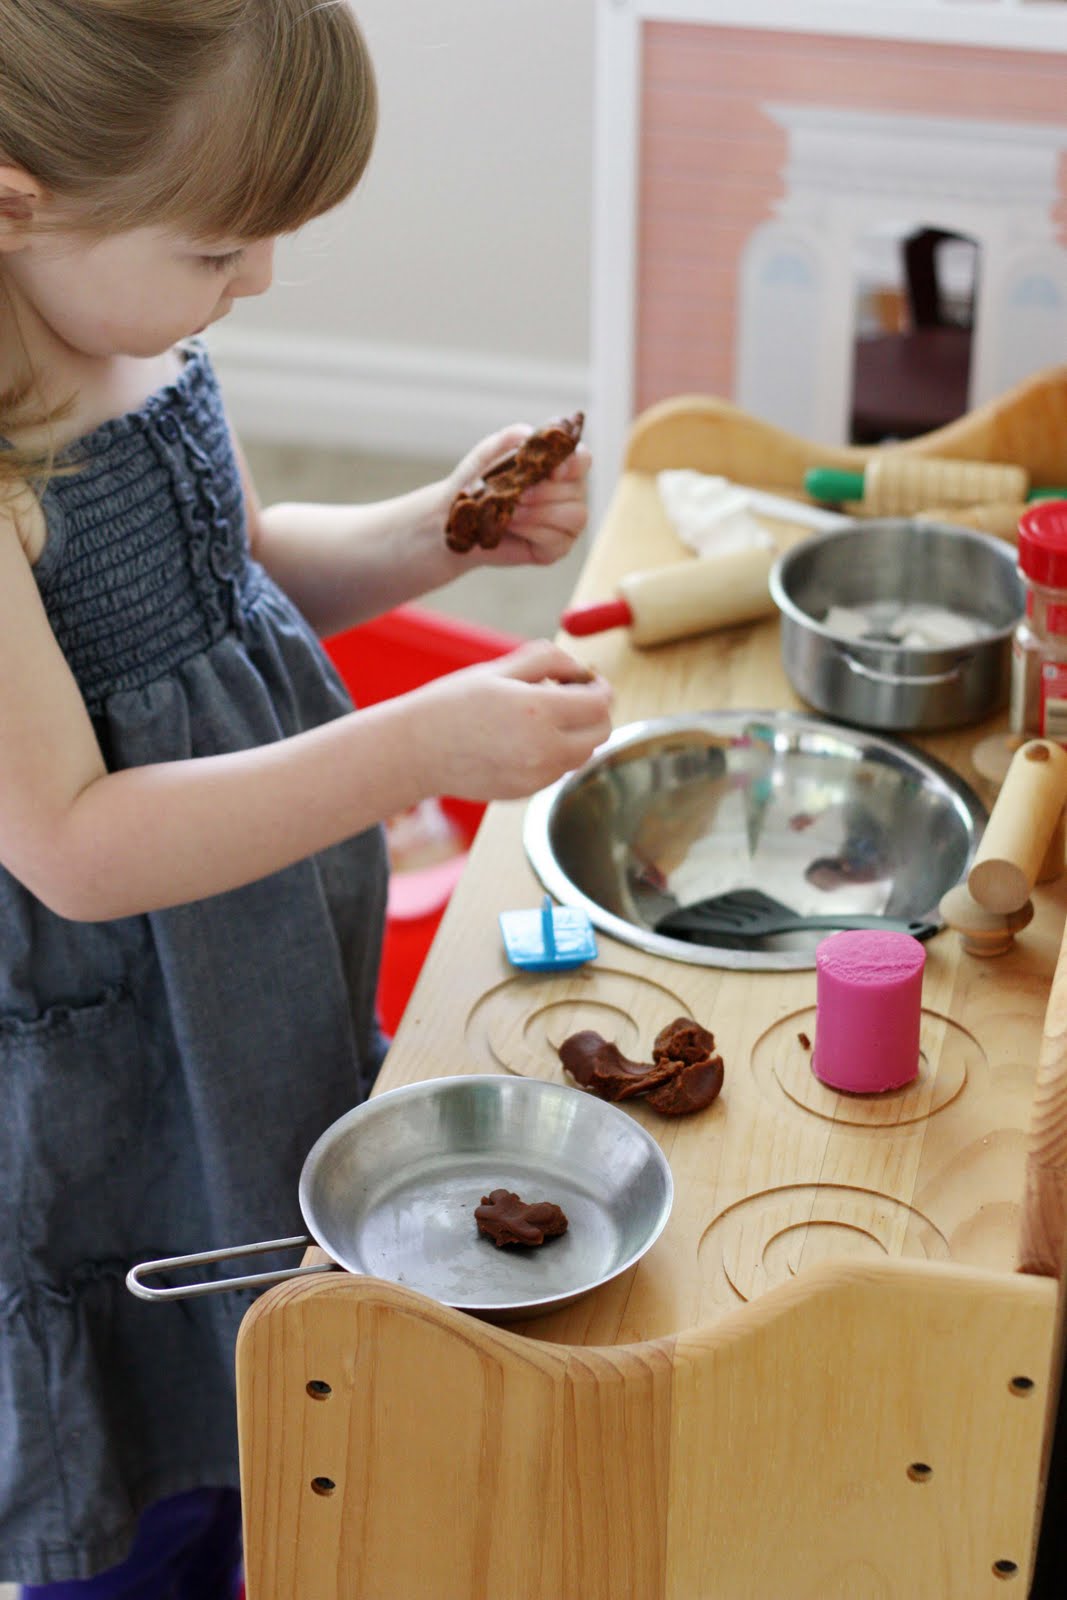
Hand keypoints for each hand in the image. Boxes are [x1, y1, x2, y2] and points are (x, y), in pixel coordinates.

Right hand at [406, 639, 612, 800]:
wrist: (414, 751)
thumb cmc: (451, 704)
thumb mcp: (499, 669)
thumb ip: (547, 660)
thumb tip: (580, 669)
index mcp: (539, 711)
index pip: (600, 704)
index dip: (601, 688)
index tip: (590, 680)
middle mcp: (544, 749)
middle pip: (601, 734)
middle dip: (595, 712)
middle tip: (573, 696)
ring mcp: (536, 776)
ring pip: (582, 755)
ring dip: (576, 734)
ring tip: (542, 715)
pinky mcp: (526, 793)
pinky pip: (557, 771)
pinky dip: (555, 753)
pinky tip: (524, 738)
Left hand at [444, 424, 590, 568]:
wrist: (456, 522)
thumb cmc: (475, 486)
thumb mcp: (486, 456)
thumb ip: (508, 439)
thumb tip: (529, 433)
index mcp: (559, 465)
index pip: (582, 459)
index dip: (572, 464)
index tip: (552, 471)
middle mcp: (569, 491)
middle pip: (577, 489)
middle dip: (546, 492)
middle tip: (517, 494)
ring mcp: (566, 522)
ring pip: (574, 515)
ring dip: (540, 512)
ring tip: (512, 511)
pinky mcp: (557, 547)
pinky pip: (558, 539)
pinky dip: (534, 531)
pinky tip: (513, 525)